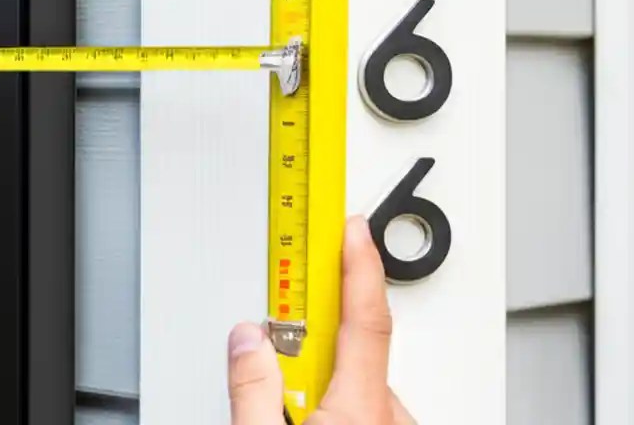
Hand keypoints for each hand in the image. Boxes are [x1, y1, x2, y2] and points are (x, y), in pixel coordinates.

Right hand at [228, 215, 414, 424]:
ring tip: (285, 410)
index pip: (365, 319)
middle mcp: (385, 417)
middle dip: (316, 338)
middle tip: (278, 344)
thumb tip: (248, 339)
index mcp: (360, 410)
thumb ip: (253, 388)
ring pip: (358, 382)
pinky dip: (339, 402)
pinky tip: (310, 419)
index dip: (359, 265)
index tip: (353, 228)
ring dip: (325, 380)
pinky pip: (367, 406)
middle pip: (354, 350)